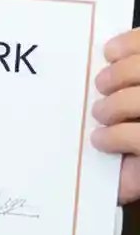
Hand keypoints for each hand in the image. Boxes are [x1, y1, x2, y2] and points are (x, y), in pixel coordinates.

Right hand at [91, 28, 139, 204]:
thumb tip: (118, 189)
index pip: (139, 138)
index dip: (116, 140)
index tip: (99, 140)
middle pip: (135, 101)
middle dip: (110, 109)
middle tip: (100, 113)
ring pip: (135, 68)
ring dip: (112, 78)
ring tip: (103, 85)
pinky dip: (123, 45)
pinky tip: (111, 54)